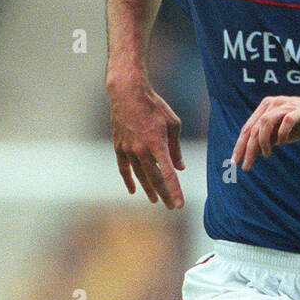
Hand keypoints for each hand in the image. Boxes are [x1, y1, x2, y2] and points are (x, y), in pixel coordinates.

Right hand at [108, 77, 184, 208]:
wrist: (128, 93)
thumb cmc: (154, 106)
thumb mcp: (173, 125)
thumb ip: (176, 149)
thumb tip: (180, 168)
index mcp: (157, 145)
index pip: (168, 174)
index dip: (174, 191)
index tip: (179, 204)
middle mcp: (141, 150)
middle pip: (154, 179)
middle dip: (164, 194)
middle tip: (170, 206)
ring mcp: (128, 149)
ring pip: (140, 176)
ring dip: (148, 189)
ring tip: (156, 200)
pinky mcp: (119, 147)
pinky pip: (123, 168)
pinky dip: (128, 180)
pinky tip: (133, 191)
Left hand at [232, 94, 299, 171]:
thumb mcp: (282, 135)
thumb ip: (268, 140)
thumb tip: (252, 153)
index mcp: (266, 107)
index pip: (248, 128)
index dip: (240, 145)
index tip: (235, 162)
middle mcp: (274, 103)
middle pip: (254, 127)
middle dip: (248, 148)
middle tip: (246, 165)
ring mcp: (287, 105)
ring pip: (266, 123)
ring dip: (263, 142)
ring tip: (267, 154)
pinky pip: (286, 121)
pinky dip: (282, 134)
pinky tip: (282, 143)